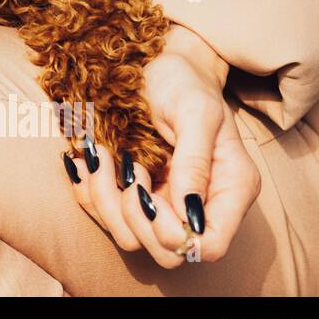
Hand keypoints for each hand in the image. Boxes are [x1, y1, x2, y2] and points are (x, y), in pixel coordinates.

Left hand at [62, 25, 260, 267]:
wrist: (158, 65)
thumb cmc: (184, 83)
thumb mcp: (195, 112)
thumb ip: (194, 160)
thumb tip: (188, 212)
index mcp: (229, 190)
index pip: (208, 246)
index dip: (175, 234)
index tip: (152, 194)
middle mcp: (197, 205)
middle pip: (166, 253)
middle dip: (137, 217)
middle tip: (131, 170)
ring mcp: (164, 202)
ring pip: (129, 238)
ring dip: (107, 201)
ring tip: (108, 156)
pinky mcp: (133, 193)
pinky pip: (102, 213)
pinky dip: (89, 190)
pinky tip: (89, 159)